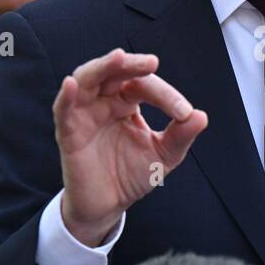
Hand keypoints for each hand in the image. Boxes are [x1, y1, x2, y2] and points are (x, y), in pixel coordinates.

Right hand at [53, 48, 207, 244]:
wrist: (109, 206)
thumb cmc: (132, 175)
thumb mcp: (163, 155)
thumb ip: (181, 136)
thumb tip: (201, 116)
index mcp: (127, 102)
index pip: (145, 86)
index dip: (166, 95)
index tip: (184, 113)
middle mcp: (105, 101)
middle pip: (114, 72)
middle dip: (131, 64)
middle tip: (151, 62)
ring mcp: (84, 114)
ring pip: (87, 79)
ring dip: (102, 67)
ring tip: (118, 58)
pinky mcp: (68, 132)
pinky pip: (63, 108)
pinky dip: (66, 95)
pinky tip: (72, 83)